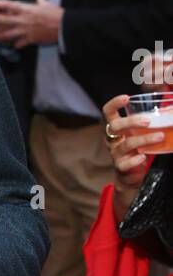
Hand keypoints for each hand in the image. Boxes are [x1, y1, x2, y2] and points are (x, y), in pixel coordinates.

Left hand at [0, 0, 62, 47]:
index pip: (8, 5)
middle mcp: (23, 20)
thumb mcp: (48, 5)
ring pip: (8, 33)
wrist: (64, 26)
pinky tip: (13, 46)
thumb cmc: (57, 14)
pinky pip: (20, 43)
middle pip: (4, 20)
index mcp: (27, 9)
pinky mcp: (30, 39)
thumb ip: (41, 1)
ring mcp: (25, 31)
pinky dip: (16, 45)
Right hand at [102, 93, 163, 219]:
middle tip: (148, 121)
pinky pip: (125, 164)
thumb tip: (169, 105)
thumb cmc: (138, 149)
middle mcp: (113, 140)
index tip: (126, 98)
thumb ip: (149, 121)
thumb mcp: (141, 133)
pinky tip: (144, 157)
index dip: (114, 104)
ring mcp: (116, 154)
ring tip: (160, 136)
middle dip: (131, 121)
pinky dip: (135, 160)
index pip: (108, 113)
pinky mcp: (121, 168)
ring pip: (126, 145)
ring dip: (144, 139)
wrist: (131, 177)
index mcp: (116, 129)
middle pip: (114, 126)